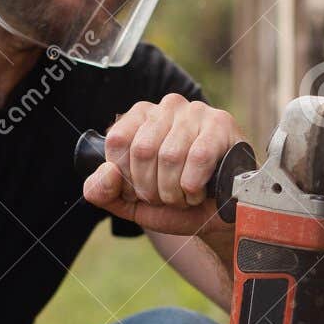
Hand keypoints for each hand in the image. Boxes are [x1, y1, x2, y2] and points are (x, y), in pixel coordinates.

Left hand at [81, 93, 245, 238]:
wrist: (216, 215)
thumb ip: (102, 191)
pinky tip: (199, 191)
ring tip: (184, 196)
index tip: (140, 191)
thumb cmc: (174, 200)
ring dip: (174, 191)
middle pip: (142, 150)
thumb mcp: (130, 201)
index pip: (117, 141)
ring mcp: (195, 112)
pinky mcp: (220, 124)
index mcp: (139, 118)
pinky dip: (194, 185)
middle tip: (165, 198)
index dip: (126, 177)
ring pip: (170, 155)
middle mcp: (165, 107)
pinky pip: (198, 157)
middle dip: (151, 188)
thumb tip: (107, 172)